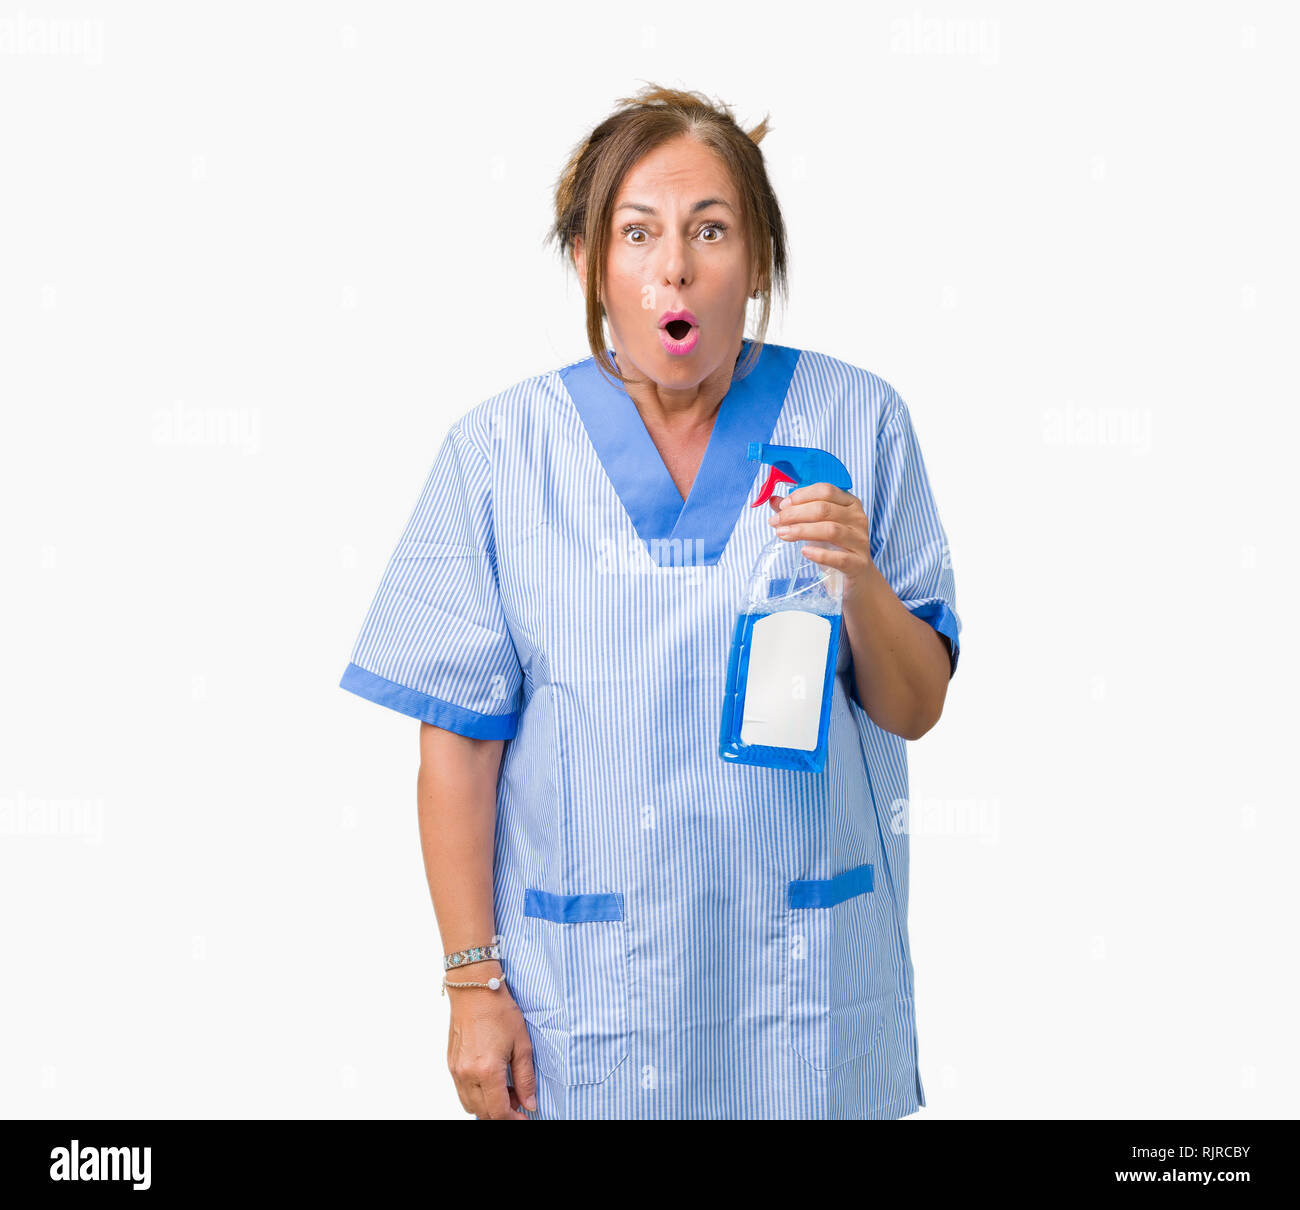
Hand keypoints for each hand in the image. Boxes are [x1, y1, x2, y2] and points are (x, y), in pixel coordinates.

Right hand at [446, 975, 537, 1118]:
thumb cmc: (499, 1011)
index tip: (525, 1117)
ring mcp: (456, 1070)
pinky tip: (491, 1080)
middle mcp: (467, 1074)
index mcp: (487, 1071)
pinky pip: (462, 1091)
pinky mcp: (451, 1064)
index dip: (514, 1120)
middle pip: (483, 1113)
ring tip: (506, 1089)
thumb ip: (525, 1078)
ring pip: (470, 1105)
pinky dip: (476, 1094)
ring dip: (488, 1106)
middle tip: (519, 1100)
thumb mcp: (521, 1044)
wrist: (474, 989)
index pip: (498, 1112)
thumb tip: (529, 1104)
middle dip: (502, 1113)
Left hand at [767, 483, 877, 599]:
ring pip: (830, 530)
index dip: (801, 496)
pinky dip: (820, 554)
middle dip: (795, 513)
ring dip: (802, 531)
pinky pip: (839, 558)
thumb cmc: (835, 547)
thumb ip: (798, 512)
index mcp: (850, 503)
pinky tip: (804, 551)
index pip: (826, 490)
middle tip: (776, 521)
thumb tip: (774, 501)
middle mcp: (858, 519)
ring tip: (782, 534)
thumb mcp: (817, 526)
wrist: (856, 576)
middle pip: (824, 509)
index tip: (783, 505)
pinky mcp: (858, 564)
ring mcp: (860, 541)